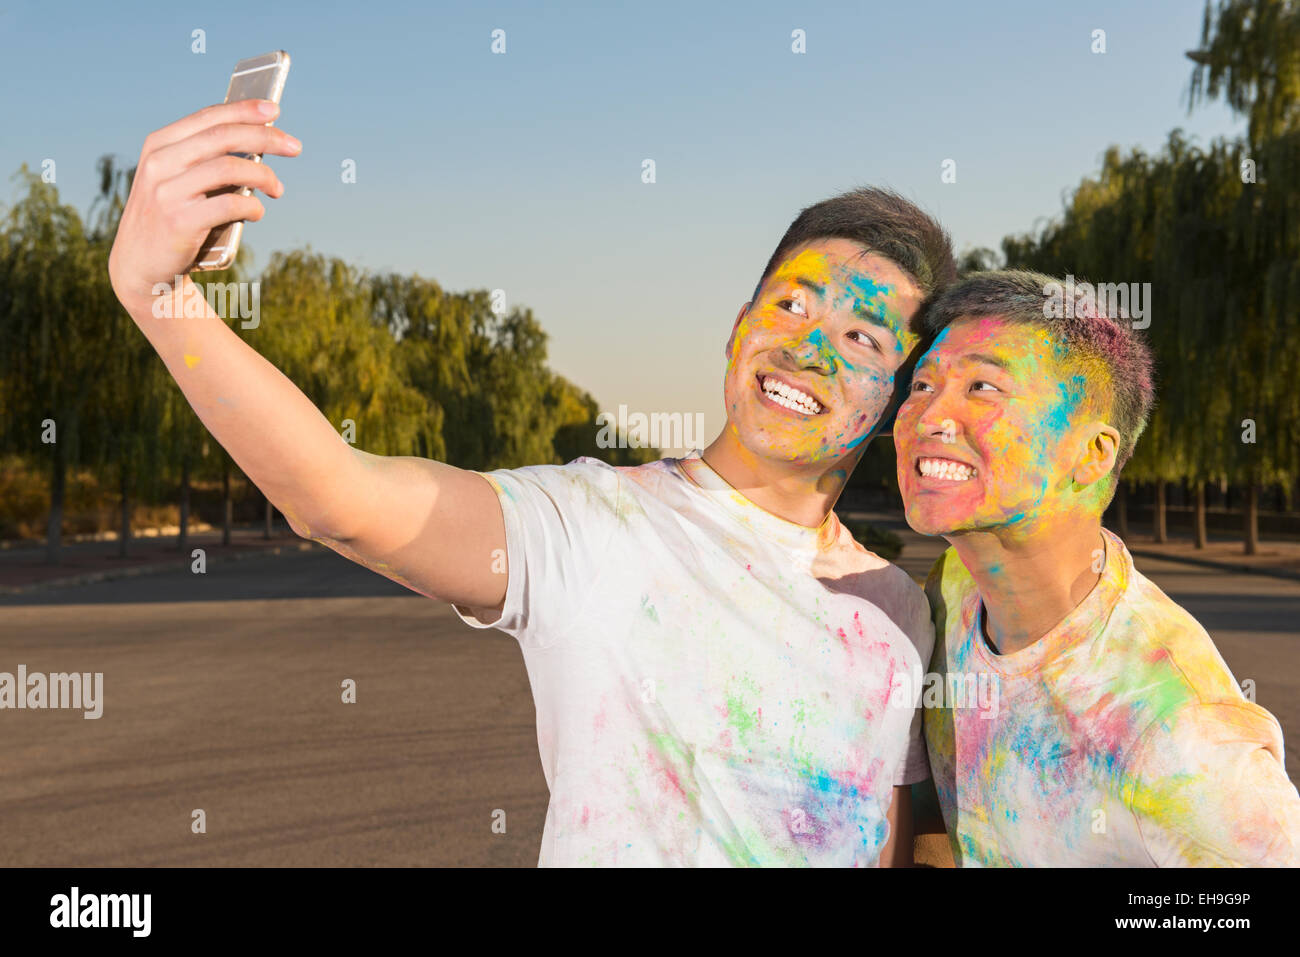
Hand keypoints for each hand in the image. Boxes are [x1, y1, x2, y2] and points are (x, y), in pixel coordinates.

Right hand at [108, 99, 300, 311]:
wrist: (140, 265)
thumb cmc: (172, 216)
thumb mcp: (176, 179)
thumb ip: (204, 158)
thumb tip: (259, 140)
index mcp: (159, 145)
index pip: (208, 117)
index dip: (244, 110)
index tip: (274, 110)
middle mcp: (160, 163)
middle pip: (223, 138)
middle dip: (266, 137)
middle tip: (295, 146)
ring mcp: (167, 192)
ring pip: (230, 169)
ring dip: (265, 176)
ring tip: (278, 189)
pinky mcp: (179, 222)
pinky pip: (229, 205)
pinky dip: (252, 208)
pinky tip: (257, 212)